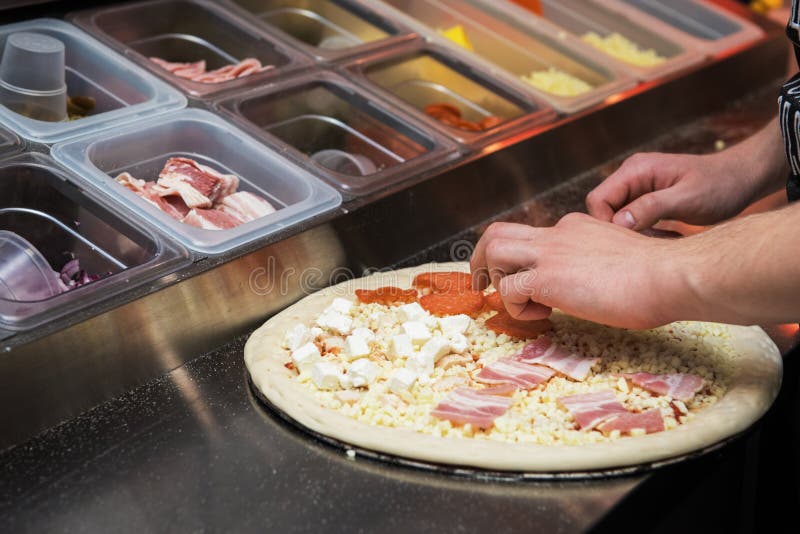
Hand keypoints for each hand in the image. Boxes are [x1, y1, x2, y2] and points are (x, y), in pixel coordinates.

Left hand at [470, 215, 688, 329]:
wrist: (671, 275)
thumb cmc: (660, 274)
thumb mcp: (618, 258)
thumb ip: (596, 263)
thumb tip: (591, 285)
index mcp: (574, 228)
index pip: (531, 235)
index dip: (521, 260)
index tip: (525, 282)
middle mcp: (557, 234)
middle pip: (498, 232)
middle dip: (481, 260)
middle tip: (483, 285)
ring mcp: (550, 254)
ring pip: (494, 250)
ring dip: (495, 280)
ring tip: (519, 303)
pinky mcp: (548, 279)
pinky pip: (509, 290)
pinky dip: (516, 307)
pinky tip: (544, 316)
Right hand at [586, 151, 759, 230]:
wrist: (743, 178)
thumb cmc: (720, 184)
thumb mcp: (687, 198)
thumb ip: (651, 207)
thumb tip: (618, 222)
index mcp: (636, 170)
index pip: (598, 199)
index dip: (605, 223)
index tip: (628, 242)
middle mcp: (632, 176)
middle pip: (604, 209)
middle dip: (620, 232)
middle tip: (648, 245)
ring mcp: (639, 187)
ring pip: (618, 218)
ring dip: (634, 235)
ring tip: (663, 241)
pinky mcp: (648, 199)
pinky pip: (633, 220)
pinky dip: (644, 233)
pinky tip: (666, 238)